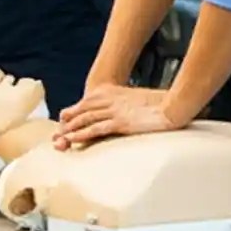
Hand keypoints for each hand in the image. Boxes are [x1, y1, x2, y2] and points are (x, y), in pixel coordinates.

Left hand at [53, 85, 180, 149]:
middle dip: (69, 121)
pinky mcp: (120, 122)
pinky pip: (95, 129)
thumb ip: (126, 103)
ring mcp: (115, 110)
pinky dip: (81, 134)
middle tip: (58, 132)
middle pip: (83, 109)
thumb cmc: (160, 103)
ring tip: (60, 137)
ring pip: (85, 119)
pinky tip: (73, 139)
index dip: (75, 110)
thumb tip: (125, 112)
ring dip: (70, 128)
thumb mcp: (137, 99)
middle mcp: (111, 99)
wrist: (172, 105)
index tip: (65, 118)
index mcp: (114, 91)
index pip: (88, 101)